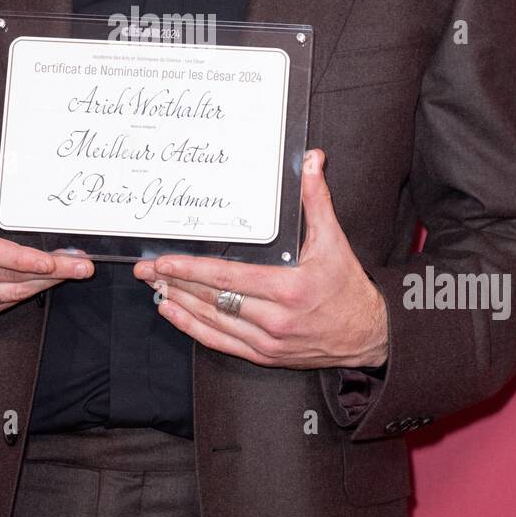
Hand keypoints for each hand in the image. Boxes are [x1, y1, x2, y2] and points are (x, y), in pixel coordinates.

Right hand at [0, 98, 93, 323]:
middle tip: (81, 265)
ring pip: (7, 294)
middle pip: (4, 275)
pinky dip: (25, 294)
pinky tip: (45, 282)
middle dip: (47, 272)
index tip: (52, 260)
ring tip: (73, 270)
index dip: (22, 259)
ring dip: (42, 285)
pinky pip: (1, 307)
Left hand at [133, 148, 386, 368]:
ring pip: (212, 322)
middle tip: (145, 271)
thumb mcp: (334, 240)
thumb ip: (317, 200)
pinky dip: (193, 329)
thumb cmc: (349, 287)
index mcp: (289, 288)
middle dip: (175, 284)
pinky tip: (174, 314)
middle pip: (213, 300)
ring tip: (154, 288)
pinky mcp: (266, 356)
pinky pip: (222, 343)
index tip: (164, 261)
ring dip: (179, 305)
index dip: (191, 270)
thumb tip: (312, 160)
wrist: (370, 335)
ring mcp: (269, 342)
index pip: (228, 278)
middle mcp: (276, 319)